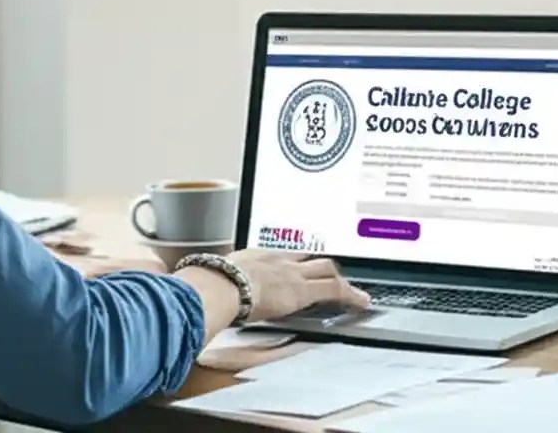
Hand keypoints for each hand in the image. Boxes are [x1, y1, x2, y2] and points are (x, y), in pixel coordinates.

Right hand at [224, 249, 370, 321]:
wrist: (222, 284)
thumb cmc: (212, 284)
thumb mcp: (216, 278)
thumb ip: (217, 282)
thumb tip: (197, 285)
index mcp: (256, 255)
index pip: (284, 255)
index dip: (295, 261)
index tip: (300, 266)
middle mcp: (279, 259)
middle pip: (309, 257)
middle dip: (322, 265)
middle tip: (331, 273)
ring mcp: (293, 273)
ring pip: (327, 269)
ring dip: (340, 279)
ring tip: (352, 291)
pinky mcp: (304, 290)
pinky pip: (335, 290)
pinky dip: (351, 296)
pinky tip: (360, 303)